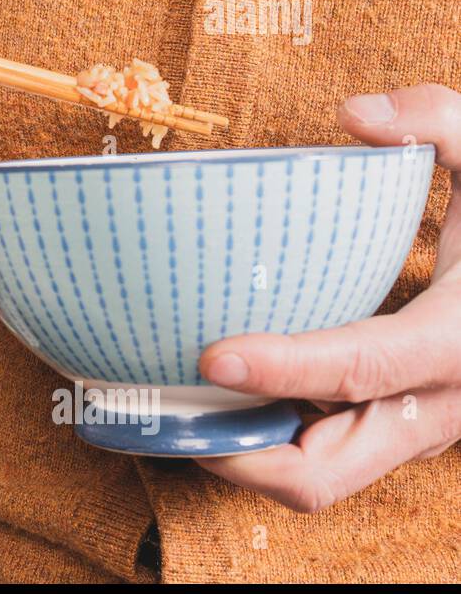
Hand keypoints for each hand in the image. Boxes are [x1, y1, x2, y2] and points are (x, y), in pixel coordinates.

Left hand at [197, 85, 460, 512]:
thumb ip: (440, 124)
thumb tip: (353, 115)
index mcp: (455, 343)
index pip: (360, 369)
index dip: (283, 370)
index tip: (210, 356)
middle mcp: (434, 409)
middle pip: (321, 473)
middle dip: (236, 456)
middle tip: (162, 408)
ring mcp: (412, 433)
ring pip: (315, 478)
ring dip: (241, 452)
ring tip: (168, 403)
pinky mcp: (394, 434)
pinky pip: (321, 454)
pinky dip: (265, 437)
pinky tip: (214, 390)